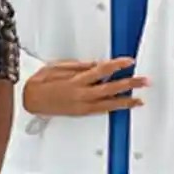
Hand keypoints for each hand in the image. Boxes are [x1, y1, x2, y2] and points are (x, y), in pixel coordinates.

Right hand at [22, 57, 148, 116]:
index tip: (129, 61)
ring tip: (140, 99)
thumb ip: (81, 66)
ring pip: (109, 104)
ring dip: (126, 101)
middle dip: (130, 84)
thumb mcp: (60, 66)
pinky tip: (122, 106)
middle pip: (111, 88)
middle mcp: (81, 95)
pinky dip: (113, 108)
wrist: (29, 99)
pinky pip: (101, 110)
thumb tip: (98, 63)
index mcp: (76, 81)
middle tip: (144, 81)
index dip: (118, 65)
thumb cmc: (41, 81)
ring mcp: (82, 106)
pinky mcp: (81, 113)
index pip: (102, 70)